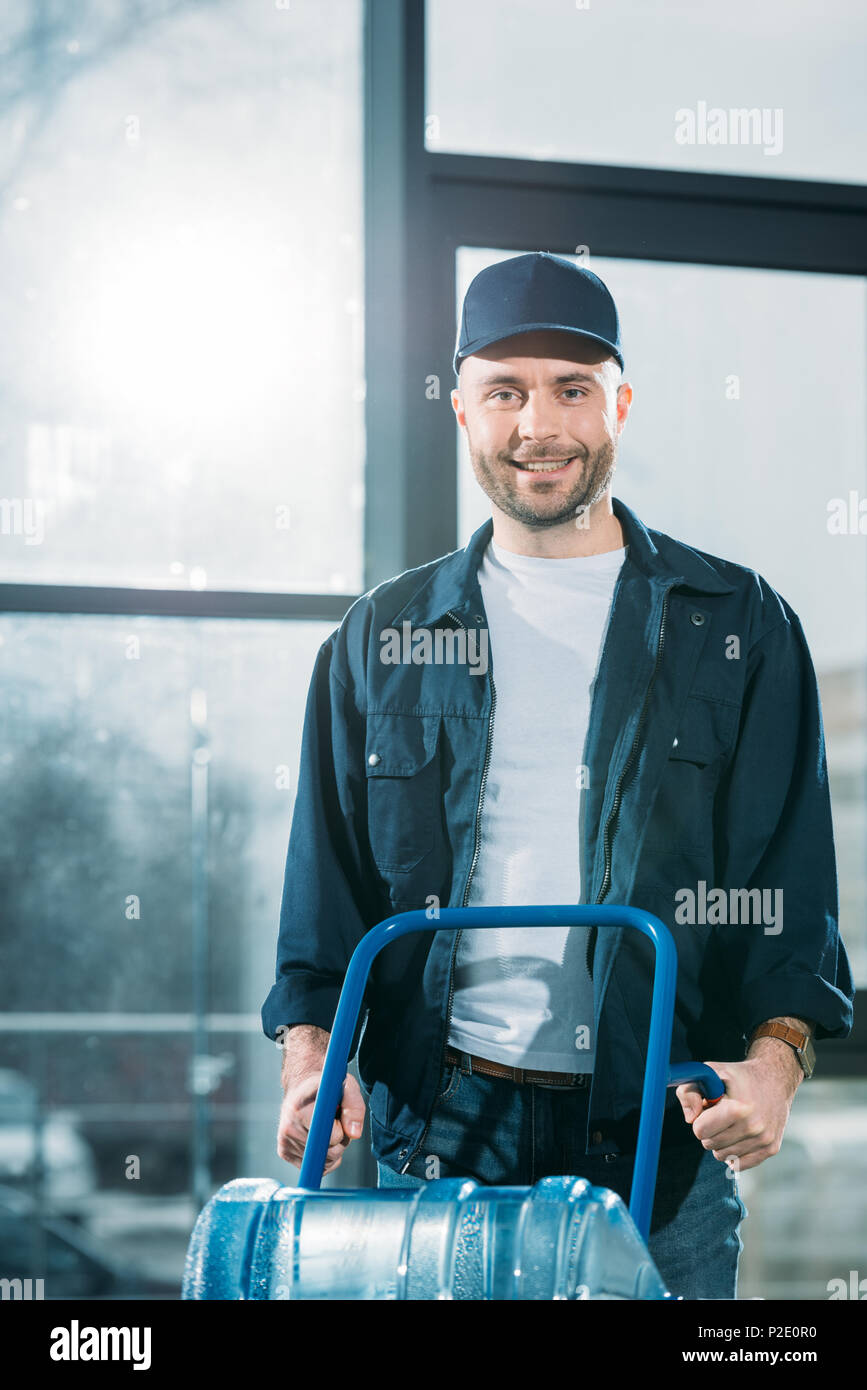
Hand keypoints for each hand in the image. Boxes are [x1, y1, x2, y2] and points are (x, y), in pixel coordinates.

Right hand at [277, 1070, 365, 1174]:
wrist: (301, 1088)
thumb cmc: (325, 1086)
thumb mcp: (345, 1086)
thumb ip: (354, 1106)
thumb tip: (354, 1134)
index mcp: (300, 1109)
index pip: (331, 1137)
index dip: (341, 1130)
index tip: (337, 1115)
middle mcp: (288, 1128)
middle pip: (329, 1154)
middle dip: (340, 1141)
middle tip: (334, 1121)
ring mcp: (285, 1142)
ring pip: (324, 1163)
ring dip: (333, 1149)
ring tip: (326, 1128)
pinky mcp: (284, 1153)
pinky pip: (316, 1168)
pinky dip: (325, 1158)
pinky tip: (319, 1139)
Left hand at [675, 1047, 801, 1172]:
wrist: (775, 1079)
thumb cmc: (738, 1076)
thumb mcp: (710, 1073)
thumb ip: (689, 1091)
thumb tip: (690, 1118)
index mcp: (737, 1109)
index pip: (700, 1131)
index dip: (699, 1119)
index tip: (709, 1109)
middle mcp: (753, 1127)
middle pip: (710, 1145)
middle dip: (710, 1130)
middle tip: (721, 1114)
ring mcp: (764, 1140)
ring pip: (723, 1156)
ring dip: (722, 1141)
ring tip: (731, 1122)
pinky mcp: (771, 1149)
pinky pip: (739, 1165)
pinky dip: (735, 1153)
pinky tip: (739, 1135)